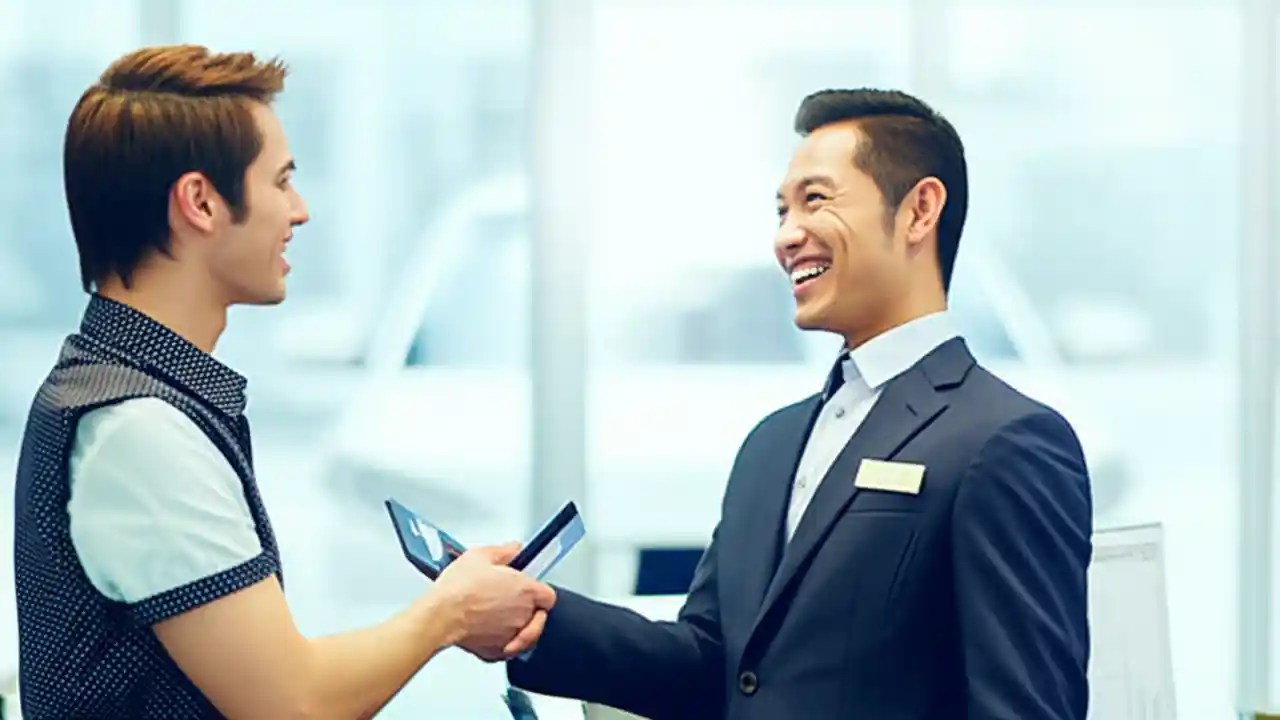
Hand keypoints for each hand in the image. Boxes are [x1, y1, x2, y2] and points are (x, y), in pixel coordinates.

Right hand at [430, 543, 556, 661]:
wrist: (440, 616)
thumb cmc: (458, 590)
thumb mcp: (480, 556)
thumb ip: (504, 551)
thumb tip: (514, 549)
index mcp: (526, 591)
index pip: (548, 596)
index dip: (540, 592)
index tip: (530, 588)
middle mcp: (523, 615)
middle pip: (537, 614)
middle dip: (527, 607)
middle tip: (508, 599)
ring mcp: (511, 636)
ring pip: (525, 633)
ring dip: (517, 625)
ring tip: (500, 615)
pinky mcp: (497, 652)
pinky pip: (509, 649)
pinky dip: (504, 642)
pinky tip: (492, 632)